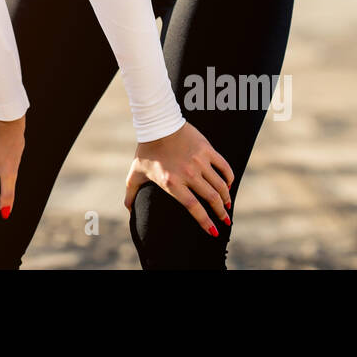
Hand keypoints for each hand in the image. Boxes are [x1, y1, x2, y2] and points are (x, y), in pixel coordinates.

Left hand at [123, 120, 233, 235]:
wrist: (157, 123)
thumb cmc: (146, 150)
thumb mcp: (135, 172)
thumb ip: (131, 192)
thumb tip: (128, 210)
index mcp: (171, 182)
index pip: (193, 208)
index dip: (205, 222)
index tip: (213, 232)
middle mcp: (187, 173)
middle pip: (211, 198)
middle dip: (221, 213)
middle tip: (226, 221)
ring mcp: (198, 161)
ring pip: (219, 185)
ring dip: (226, 198)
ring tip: (228, 206)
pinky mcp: (206, 149)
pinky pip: (223, 166)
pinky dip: (229, 177)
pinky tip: (228, 184)